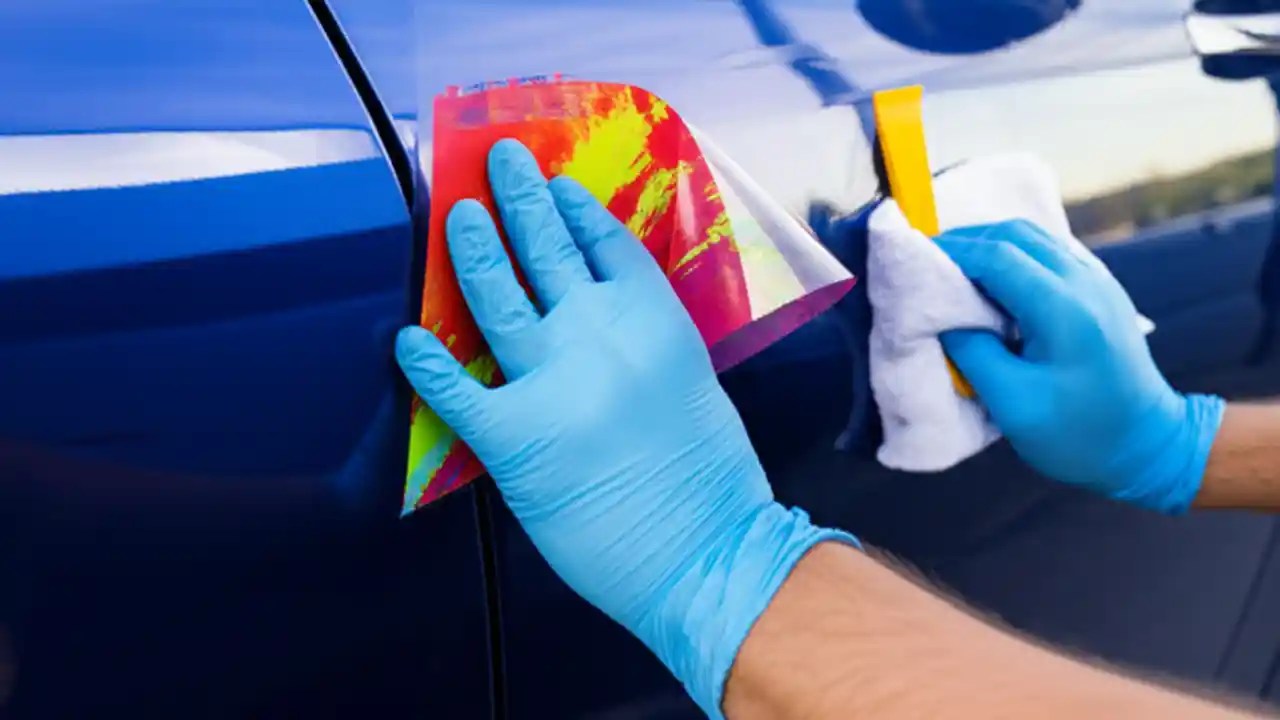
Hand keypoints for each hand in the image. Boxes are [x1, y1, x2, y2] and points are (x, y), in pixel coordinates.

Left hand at [395, 140, 851, 716]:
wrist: (706, 555)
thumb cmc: (713, 483)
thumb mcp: (693, 385)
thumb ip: (646, 343)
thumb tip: (606, 320)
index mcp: (653, 320)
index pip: (605, 241)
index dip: (575, 208)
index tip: (557, 183)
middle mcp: (598, 334)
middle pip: (545, 247)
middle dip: (518, 197)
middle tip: (498, 162)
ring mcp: (550, 380)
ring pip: (494, 293)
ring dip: (470, 248)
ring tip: (456, 215)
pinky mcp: (510, 434)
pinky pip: (453, 388)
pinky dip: (424, 361)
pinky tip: (406, 339)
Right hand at [938, 220, 1223, 512]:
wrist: (1151, 445)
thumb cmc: (1079, 436)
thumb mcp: (1013, 404)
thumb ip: (972, 353)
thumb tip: (940, 316)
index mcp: (1064, 309)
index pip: (996, 255)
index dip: (949, 253)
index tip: (913, 264)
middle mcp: (1085, 282)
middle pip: (1015, 233)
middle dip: (965, 242)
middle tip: (926, 265)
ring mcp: (1098, 282)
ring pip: (1033, 238)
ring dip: (988, 246)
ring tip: (952, 273)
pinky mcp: (1100, 290)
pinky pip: (1048, 254)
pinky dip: (1012, 257)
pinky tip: (991, 286)